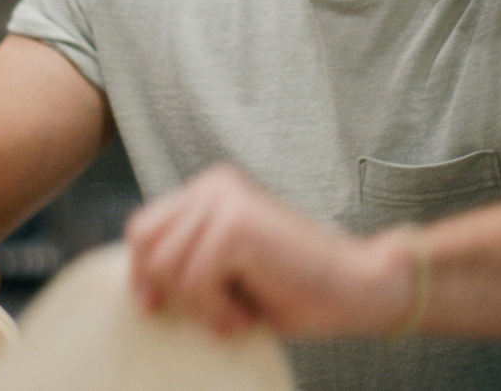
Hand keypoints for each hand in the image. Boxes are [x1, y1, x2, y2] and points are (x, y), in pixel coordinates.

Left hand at [124, 164, 414, 338]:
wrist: (361, 287)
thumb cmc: (297, 289)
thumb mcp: (226, 272)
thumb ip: (187, 263)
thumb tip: (139, 288)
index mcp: (211, 190)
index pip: (143, 228)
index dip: (142, 273)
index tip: (155, 308)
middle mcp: (214, 184)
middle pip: (146, 244)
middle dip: (169, 291)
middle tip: (214, 316)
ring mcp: (225, 199)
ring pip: (166, 266)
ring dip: (199, 307)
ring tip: (238, 314)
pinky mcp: (236, 224)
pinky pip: (194, 280)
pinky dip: (215, 311)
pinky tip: (246, 315)